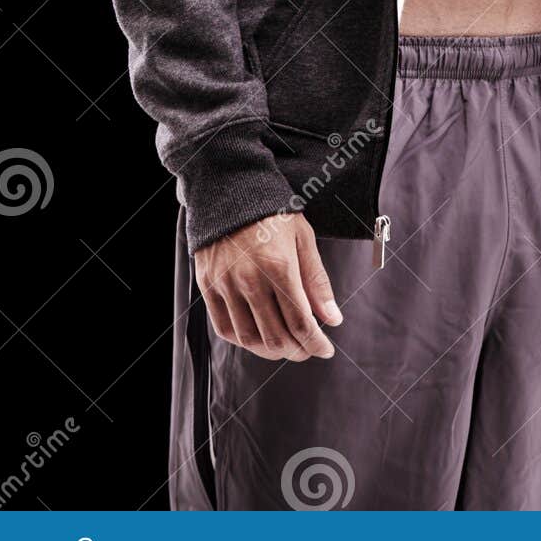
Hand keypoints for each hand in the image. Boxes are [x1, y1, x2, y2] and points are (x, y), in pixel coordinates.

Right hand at [194, 211, 342, 361]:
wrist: (230, 190)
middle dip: (298, 351)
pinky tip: (258, 336)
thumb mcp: (303, 239)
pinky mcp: (208, 286)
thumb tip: (333, 318)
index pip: (300, 323)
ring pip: (249, 339)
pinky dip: (244, 341)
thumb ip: (317, 282)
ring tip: (286, 345)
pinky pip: (225, 328)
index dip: (316, 343)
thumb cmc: (271, 212)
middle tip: (308, 348)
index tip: (326, 349)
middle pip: (276, 337)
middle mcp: (250, 280)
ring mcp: (225, 285)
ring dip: (272, 351)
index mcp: (279, 266)